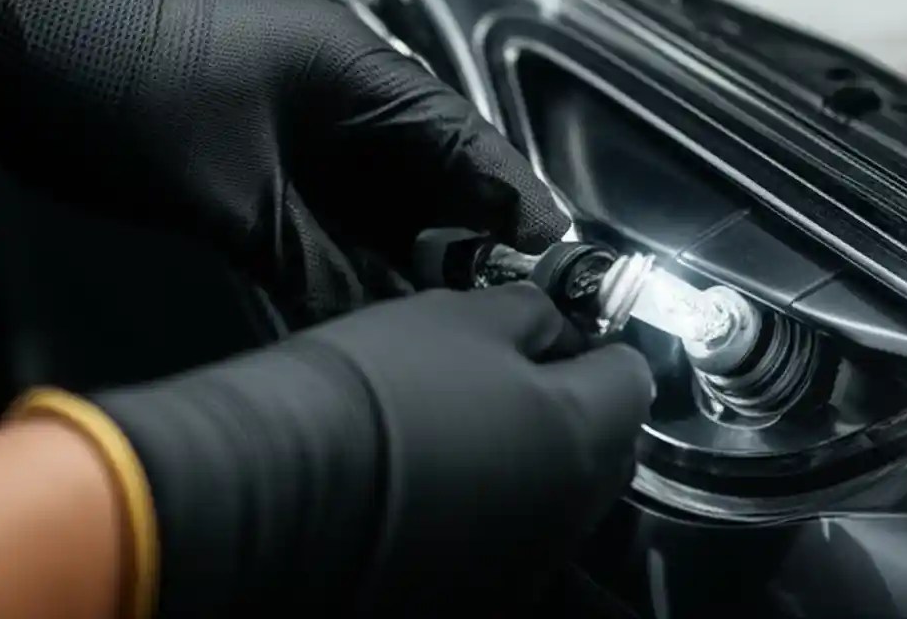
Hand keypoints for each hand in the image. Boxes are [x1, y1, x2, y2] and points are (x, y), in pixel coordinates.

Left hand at [0, 0, 567, 326]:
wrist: (16, 71)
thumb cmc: (118, 90)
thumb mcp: (232, 196)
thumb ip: (315, 265)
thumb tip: (377, 324)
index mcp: (354, 69)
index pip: (463, 136)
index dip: (513, 196)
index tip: (553, 248)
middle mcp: (343, 94)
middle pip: (434, 174)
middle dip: (466, 238)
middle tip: (502, 301)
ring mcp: (307, 126)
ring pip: (387, 201)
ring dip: (410, 255)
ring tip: (447, 315)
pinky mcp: (272, 159)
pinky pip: (337, 214)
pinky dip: (355, 258)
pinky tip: (374, 302)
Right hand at [88, 284, 654, 615]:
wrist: (273, 486)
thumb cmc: (375, 385)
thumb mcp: (461, 316)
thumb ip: (531, 315)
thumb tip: (554, 326)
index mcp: (585, 432)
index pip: (634, 377)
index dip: (601, 344)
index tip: (564, 333)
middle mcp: (575, 510)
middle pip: (609, 445)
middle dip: (580, 405)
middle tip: (516, 373)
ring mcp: (528, 561)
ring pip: (564, 498)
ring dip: (541, 460)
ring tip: (470, 429)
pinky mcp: (480, 594)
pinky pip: (515, 540)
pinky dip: (499, 509)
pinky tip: (442, 484)